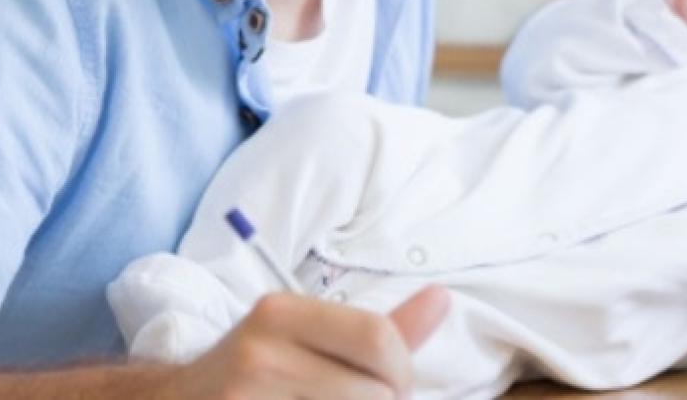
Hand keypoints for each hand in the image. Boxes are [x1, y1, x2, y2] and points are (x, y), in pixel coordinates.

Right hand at [161, 286, 448, 399]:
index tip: (391, 387)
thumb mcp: (305, 338)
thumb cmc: (255, 375)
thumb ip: (379, 330)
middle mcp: (257, 354)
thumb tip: (443, 297)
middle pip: (373, 393)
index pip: (379, 339)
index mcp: (278, 313)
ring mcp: (243, 397)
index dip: (401, 374)